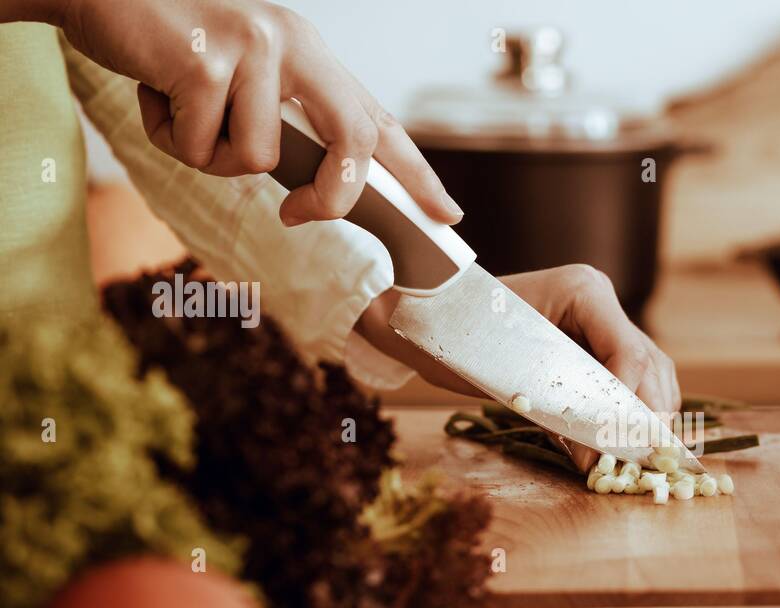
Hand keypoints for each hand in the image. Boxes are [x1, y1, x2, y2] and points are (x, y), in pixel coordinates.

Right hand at [52, 0, 460, 226]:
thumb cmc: (166, 44)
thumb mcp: (239, 76)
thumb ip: (281, 122)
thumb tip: (315, 192)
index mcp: (309, 53)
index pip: (379, 119)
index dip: (417, 172)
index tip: (449, 212)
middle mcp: (295, 43)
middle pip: (354, 141)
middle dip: (333, 196)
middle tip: (298, 215)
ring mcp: (255, 46)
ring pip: (260, 159)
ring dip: (209, 153)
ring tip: (180, 107)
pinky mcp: (207, 59)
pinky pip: (206, 146)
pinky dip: (171, 137)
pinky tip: (153, 92)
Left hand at [356, 265, 681, 470]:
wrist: (430, 318)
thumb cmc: (458, 337)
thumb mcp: (505, 376)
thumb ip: (555, 416)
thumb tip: (593, 464)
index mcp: (583, 292)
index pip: (627, 354)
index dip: (629, 404)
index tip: (620, 444)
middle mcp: (601, 303)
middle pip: (648, 364)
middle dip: (646, 415)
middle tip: (642, 459)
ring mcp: (602, 322)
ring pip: (651, 371)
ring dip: (649, 414)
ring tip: (639, 455)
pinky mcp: (597, 344)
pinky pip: (634, 378)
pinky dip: (636, 409)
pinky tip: (628, 439)